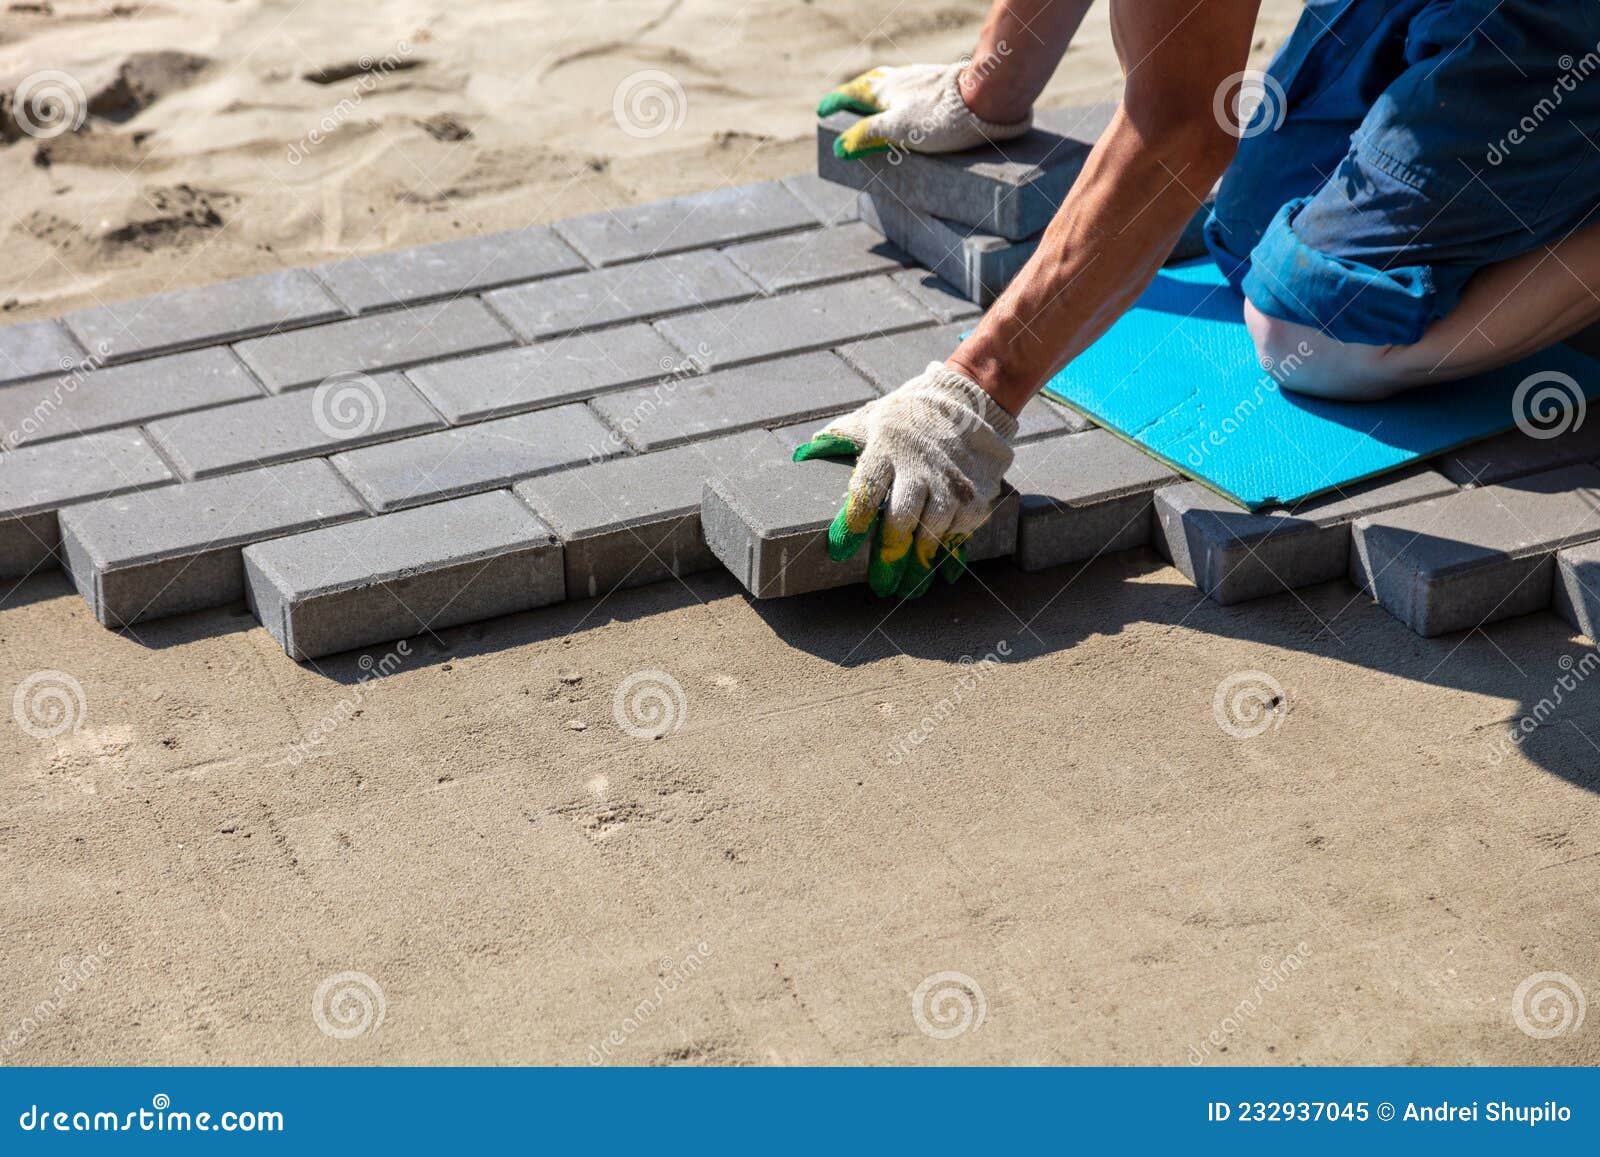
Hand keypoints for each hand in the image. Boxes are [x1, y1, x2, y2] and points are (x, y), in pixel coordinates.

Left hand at [792, 362, 1017, 597]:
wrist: (967, 400)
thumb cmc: (907, 417)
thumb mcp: (870, 419)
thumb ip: (838, 440)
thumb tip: (801, 456)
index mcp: (887, 449)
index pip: (866, 490)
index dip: (852, 523)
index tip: (839, 550)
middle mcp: (920, 467)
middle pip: (903, 519)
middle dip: (890, 556)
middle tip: (881, 585)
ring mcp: (951, 482)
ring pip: (935, 531)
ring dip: (921, 563)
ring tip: (910, 588)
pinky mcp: (975, 492)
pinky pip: (962, 530)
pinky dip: (952, 554)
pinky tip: (941, 573)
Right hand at [816, 62, 1031, 159]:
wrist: (985, 97)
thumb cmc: (940, 116)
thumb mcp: (897, 131)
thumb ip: (866, 137)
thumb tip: (839, 148)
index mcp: (884, 90)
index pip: (851, 94)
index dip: (835, 103)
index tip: (822, 112)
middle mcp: (900, 80)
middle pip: (870, 86)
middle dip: (855, 96)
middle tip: (846, 107)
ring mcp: (921, 80)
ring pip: (892, 86)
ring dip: (879, 97)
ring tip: (877, 111)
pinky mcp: (940, 86)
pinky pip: (911, 91)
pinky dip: (901, 99)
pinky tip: (911, 109)